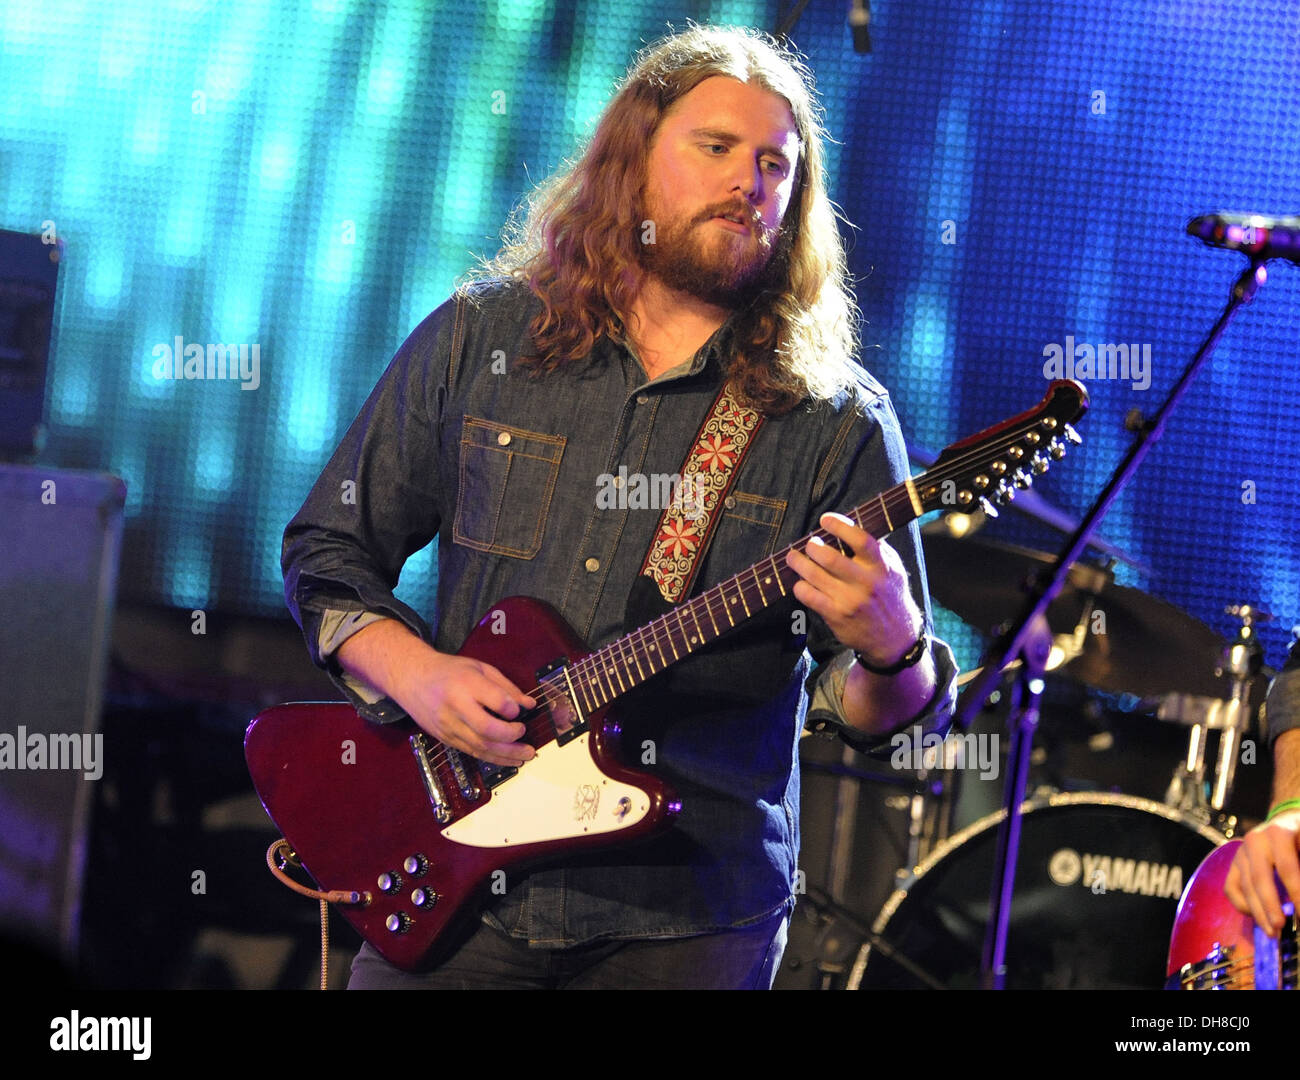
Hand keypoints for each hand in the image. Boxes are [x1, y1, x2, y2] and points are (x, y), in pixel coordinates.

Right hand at [397, 651, 537, 767]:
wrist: (412, 679)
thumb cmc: (449, 671)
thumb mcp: (479, 668)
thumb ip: (505, 686)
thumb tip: (529, 704)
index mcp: (467, 683)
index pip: (495, 700)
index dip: (512, 709)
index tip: (519, 710)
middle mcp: (456, 706)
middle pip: (487, 729)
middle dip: (511, 737)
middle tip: (525, 734)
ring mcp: (449, 725)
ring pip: (480, 746)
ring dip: (506, 755)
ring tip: (525, 755)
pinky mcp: (446, 738)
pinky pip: (471, 752)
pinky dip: (492, 758)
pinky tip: (508, 760)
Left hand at [785, 512, 921, 663]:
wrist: (895, 637)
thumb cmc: (890, 596)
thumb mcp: (893, 570)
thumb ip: (876, 550)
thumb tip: (850, 527)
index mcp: (881, 567)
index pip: (860, 539)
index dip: (839, 525)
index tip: (825, 520)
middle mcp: (866, 583)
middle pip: (830, 558)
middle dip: (812, 546)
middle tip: (809, 543)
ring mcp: (850, 601)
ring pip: (814, 575)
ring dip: (798, 563)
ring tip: (793, 557)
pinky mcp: (836, 616)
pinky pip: (809, 596)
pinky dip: (799, 586)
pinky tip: (800, 582)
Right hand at [1223, 809, 1299, 937]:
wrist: (1288, 821)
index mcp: (1279, 833)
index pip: (1287, 868)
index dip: (1296, 894)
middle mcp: (1256, 840)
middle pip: (1259, 878)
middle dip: (1270, 906)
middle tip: (1281, 927)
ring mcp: (1241, 851)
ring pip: (1245, 885)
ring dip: (1258, 912)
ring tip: (1272, 932)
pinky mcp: (1234, 863)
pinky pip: (1231, 887)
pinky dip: (1242, 905)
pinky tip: (1257, 917)